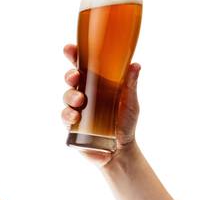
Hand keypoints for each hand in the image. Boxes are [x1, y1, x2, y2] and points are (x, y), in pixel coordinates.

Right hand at [60, 44, 140, 166]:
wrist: (121, 150)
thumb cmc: (125, 123)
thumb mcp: (130, 103)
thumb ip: (130, 84)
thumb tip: (135, 65)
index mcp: (97, 84)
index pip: (83, 66)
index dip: (74, 56)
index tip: (70, 49)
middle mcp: (85, 93)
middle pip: (71, 79)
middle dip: (70, 75)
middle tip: (75, 76)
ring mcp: (77, 109)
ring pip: (66, 96)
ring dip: (70, 96)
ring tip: (80, 100)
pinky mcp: (73, 126)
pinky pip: (65, 116)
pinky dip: (68, 114)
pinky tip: (75, 116)